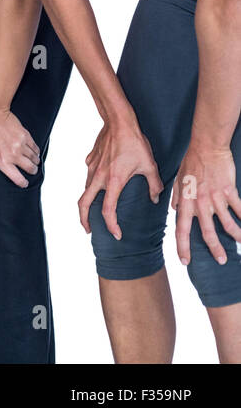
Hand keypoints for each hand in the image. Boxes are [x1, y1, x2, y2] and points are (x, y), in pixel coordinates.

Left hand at [0, 106, 39, 187]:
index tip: (24, 183)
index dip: (23, 183)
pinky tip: (32, 152)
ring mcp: (21, 145)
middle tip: (30, 170)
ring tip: (32, 161)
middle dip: (32, 171)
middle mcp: (13, 155)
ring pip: (35, 159)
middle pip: (31, 169)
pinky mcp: (26, 136)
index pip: (19, 179)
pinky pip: (36, 148)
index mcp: (1, 161)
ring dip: (35, 161)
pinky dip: (36, 152)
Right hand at [78, 112, 163, 238]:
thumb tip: (155, 198)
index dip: (111, 226)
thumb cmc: (135, 142)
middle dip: (84, 219)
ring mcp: (92, 168)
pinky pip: (89, 175)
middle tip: (89, 229)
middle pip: (83, 203)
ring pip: (86, 189)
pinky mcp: (90, 159)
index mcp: (114, 181)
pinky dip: (93, 183)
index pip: (107, 210)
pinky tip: (102, 181)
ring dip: (89, 202)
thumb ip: (154, 184)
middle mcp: (99, 177)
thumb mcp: (150, 165)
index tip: (117, 234)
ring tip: (95, 209)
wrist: (118, 121)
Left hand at [172, 141, 240, 266]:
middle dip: (214, 249)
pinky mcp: (229, 191)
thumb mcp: (177, 180)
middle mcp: (199, 202)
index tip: (185, 261)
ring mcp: (215, 197)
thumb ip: (176, 197)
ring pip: (227, 224)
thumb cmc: (190, 162)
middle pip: (206, 232)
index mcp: (185, 201)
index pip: (181, 229)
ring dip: (236, 236)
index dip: (183, 246)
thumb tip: (173, 209)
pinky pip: (239, 209)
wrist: (206, 147)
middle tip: (221, 261)